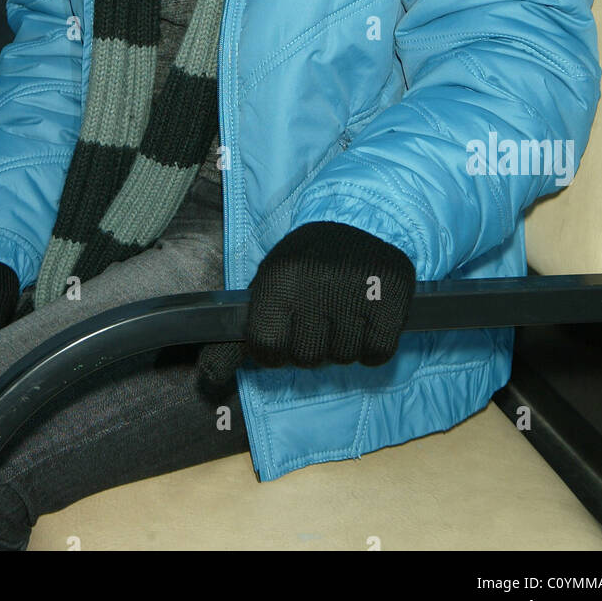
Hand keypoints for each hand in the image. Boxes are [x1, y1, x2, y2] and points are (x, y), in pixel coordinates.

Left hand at [197, 222, 415, 396]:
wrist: (359, 222)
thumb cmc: (305, 264)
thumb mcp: (265, 288)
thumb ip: (234, 337)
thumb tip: (209, 378)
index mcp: (277, 280)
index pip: (267, 350)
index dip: (275, 349)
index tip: (284, 330)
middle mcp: (316, 284)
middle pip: (308, 358)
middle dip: (312, 346)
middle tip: (318, 316)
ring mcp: (357, 291)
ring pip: (344, 357)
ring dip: (344, 344)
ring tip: (343, 311)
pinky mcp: (392, 297)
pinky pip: (377, 352)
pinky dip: (373, 344)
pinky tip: (366, 316)